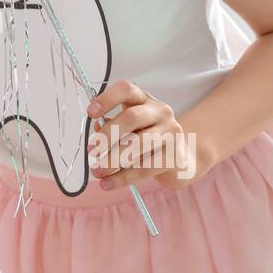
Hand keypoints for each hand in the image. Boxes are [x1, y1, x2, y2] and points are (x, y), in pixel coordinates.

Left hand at [86, 80, 211, 190]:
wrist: (181, 159)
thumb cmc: (148, 138)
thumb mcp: (130, 127)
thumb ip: (113, 125)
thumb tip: (97, 129)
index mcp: (144, 99)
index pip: (127, 89)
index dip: (107, 99)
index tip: (90, 113)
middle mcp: (161, 111)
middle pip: (132, 117)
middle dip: (108, 134)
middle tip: (92, 150)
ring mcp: (171, 133)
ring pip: (138, 144)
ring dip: (113, 159)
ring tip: (96, 170)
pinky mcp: (175, 156)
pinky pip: (145, 167)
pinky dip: (122, 177)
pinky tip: (107, 183)